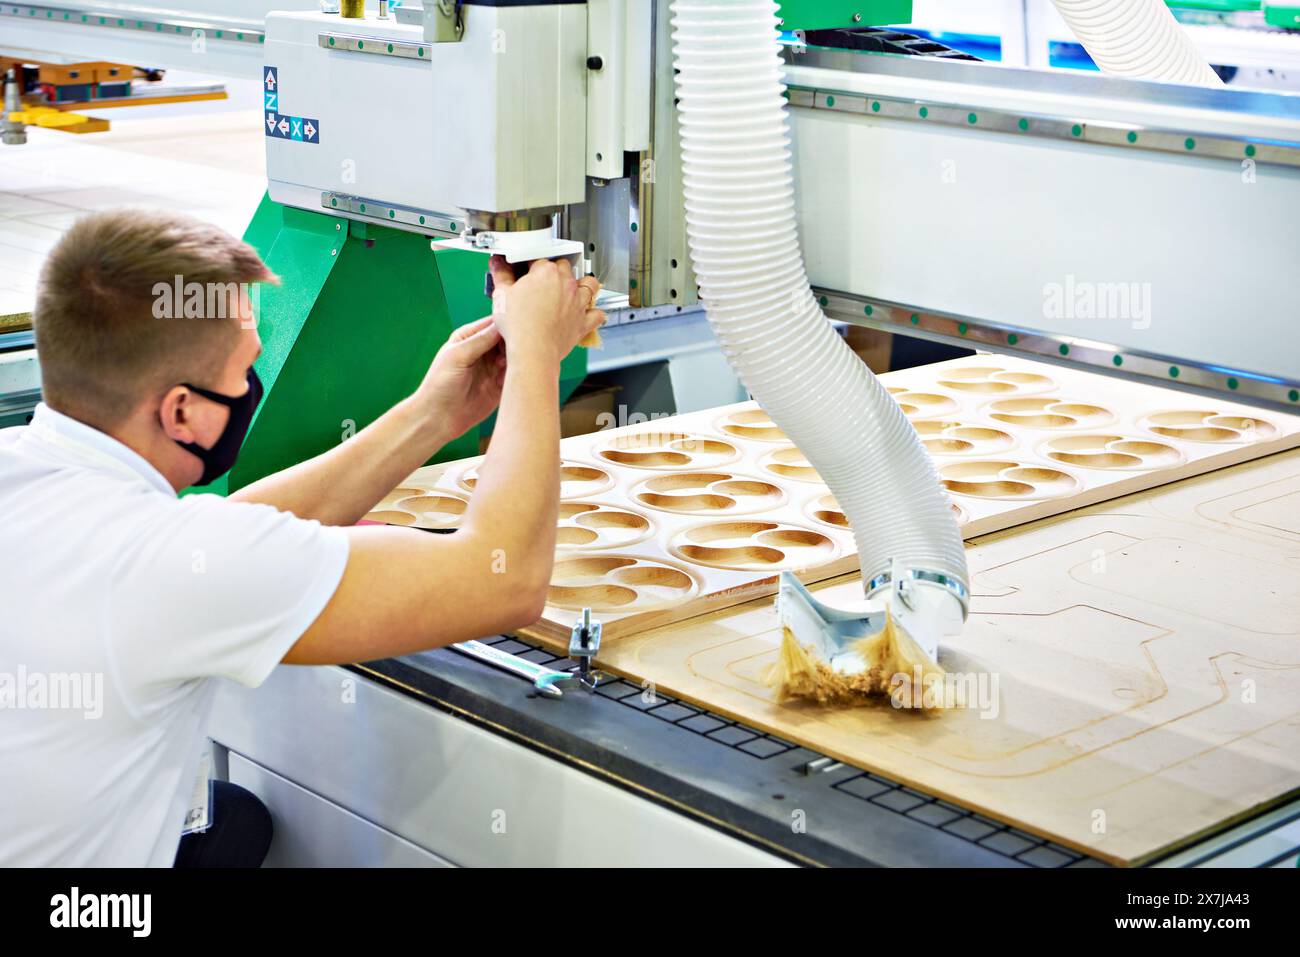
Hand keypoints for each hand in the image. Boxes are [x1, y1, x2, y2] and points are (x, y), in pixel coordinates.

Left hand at [413, 315, 506, 436]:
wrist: (439, 418)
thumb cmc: (440, 384)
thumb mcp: (458, 356)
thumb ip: (480, 340)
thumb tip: (503, 324)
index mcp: (469, 337)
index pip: (494, 323)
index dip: (506, 323)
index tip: (516, 327)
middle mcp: (483, 350)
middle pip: (508, 338)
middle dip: (513, 343)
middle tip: (510, 352)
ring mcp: (493, 368)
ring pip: (514, 356)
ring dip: (515, 360)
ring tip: (503, 368)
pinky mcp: (500, 386)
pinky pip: (515, 376)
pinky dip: (516, 375)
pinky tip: (506, 381)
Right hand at [489, 256, 604, 366]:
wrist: (533, 351)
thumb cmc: (518, 326)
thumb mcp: (502, 296)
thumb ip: (501, 275)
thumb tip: (498, 264)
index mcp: (546, 272)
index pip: (539, 259)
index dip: (530, 266)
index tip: (524, 273)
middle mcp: (566, 284)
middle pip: (564, 267)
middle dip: (554, 272)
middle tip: (542, 283)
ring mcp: (577, 302)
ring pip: (589, 284)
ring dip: (582, 284)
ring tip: (572, 289)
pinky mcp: (583, 322)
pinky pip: (597, 314)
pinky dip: (594, 312)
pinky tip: (587, 312)